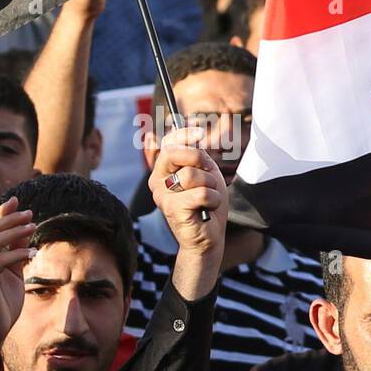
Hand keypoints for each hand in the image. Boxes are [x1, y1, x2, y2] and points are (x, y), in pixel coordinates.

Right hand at [0, 197, 33, 342]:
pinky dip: (18, 254)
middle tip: (29, 213)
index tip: (16, 199)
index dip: (2, 212)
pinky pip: (1, 261)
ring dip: (15, 231)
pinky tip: (32, 253)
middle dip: (10, 218)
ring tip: (32, 225)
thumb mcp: (15, 273)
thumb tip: (26, 231)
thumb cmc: (4, 303)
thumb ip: (18, 252)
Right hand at [150, 126, 227, 260]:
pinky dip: (212, 199)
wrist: (208, 238)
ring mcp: (163, 195)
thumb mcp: (206, 174)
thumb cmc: (207, 205)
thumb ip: (198, 156)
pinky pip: (201, 193)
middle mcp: (157, 181)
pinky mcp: (172, 208)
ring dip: (210, 185)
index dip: (183, 134)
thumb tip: (195, 137)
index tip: (200, 133)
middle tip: (209, 175)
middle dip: (198, 159)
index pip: (168, 143)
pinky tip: (207, 209)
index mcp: (163, 171)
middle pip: (174, 153)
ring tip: (208, 198)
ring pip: (192, 174)